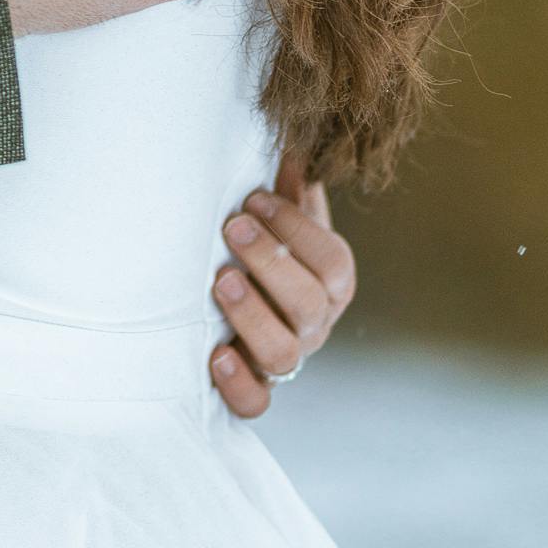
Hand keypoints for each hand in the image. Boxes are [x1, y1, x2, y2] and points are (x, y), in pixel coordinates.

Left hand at [209, 156, 356, 418]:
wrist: (242, 307)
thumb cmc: (264, 249)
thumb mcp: (282, 217)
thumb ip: (290, 188)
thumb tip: (292, 145)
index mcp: (331, 282)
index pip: (331, 260)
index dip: (295, 228)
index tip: (252, 198)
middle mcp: (316, 324)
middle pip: (309, 303)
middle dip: (271, 261)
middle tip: (231, 227)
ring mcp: (287, 359)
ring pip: (284, 353)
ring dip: (253, 316)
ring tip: (221, 281)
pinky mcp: (254, 388)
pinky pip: (256, 403)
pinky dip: (239, 385)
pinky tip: (215, 357)